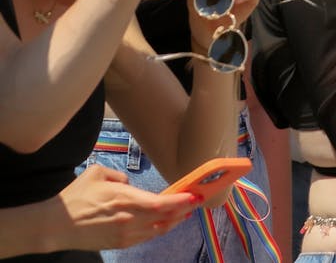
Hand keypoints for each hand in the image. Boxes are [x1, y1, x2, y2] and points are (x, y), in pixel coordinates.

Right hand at [46, 165, 198, 251]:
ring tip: (185, 212)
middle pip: (166, 216)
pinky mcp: (120, 243)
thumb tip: (130, 183)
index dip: (181, 200)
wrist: (56, 226)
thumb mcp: (96, 174)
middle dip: (184, 209)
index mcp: (125, 199)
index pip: (161, 202)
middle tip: (196, 201)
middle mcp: (130, 218)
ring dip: (175, 220)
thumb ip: (119, 175)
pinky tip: (165, 223)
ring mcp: (126, 233)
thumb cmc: (75, 197)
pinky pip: (147, 237)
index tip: (194, 195)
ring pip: (159, 229)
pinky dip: (160, 230)